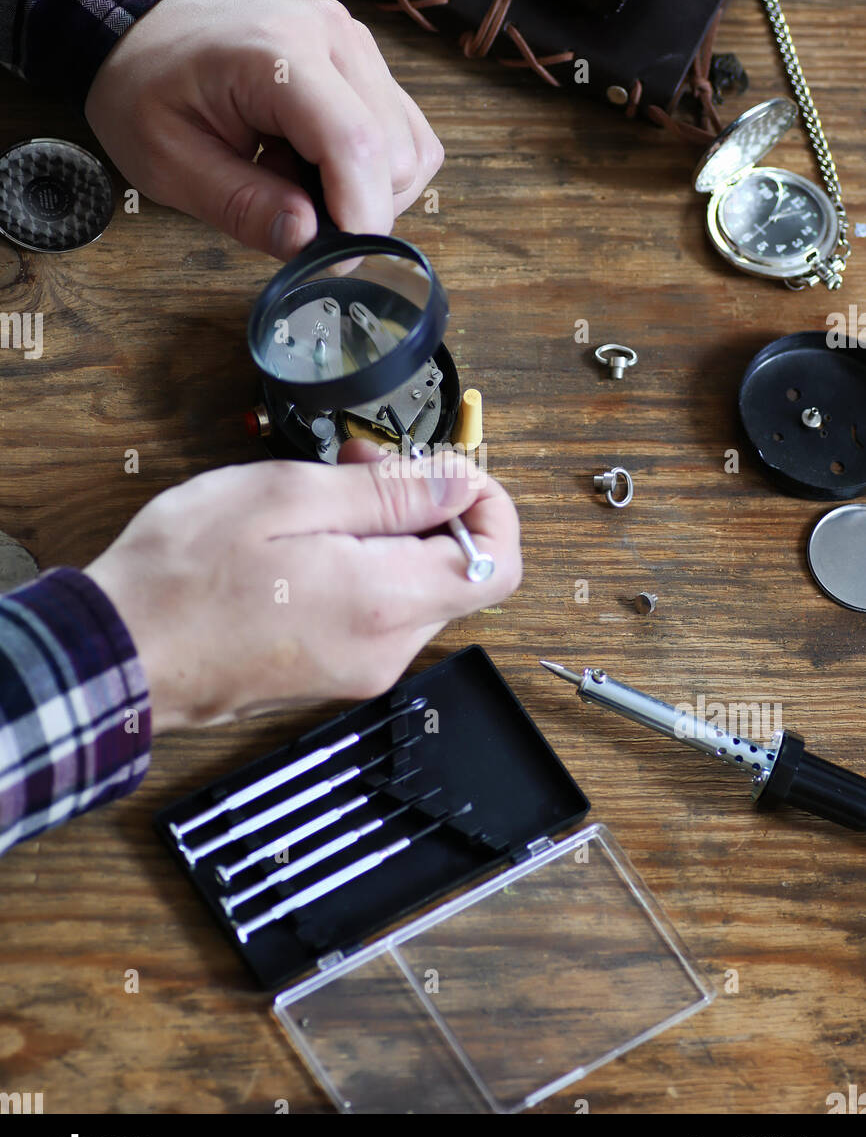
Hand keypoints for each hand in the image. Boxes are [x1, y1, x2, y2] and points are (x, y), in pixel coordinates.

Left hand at [84, 0, 443, 257]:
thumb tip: (308, 242)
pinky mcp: (368, 63)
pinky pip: (406, 136)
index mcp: (277, 52)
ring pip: (412, 150)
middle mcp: (333, 38)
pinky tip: (319, 165)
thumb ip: (241, 206)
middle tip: (287, 208)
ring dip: (367, 191)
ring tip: (296, 179)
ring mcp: (357, 46)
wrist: (146, 21)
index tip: (333, 261)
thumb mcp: (167, 160)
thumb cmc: (147, 83)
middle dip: (356, 209)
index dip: (358, 216)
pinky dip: (375, 171)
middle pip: (394, 155)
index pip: (355, 143)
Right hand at [84, 451, 520, 731]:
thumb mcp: (288, 498)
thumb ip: (389, 493)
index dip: (486, 504)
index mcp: (386, 603)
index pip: (497, 562)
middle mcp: (387, 649)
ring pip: (414, 587)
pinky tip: (304, 541)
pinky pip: (377, 611)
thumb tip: (461, 481)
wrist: (118, 656)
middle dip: (424, 506)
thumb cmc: (184, 574)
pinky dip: (362, 566)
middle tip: (358, 463)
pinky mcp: (332, 673)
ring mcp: (360, 668)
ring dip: (387, 533)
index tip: (440, 467)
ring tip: (317, 500)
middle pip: (455, 570)